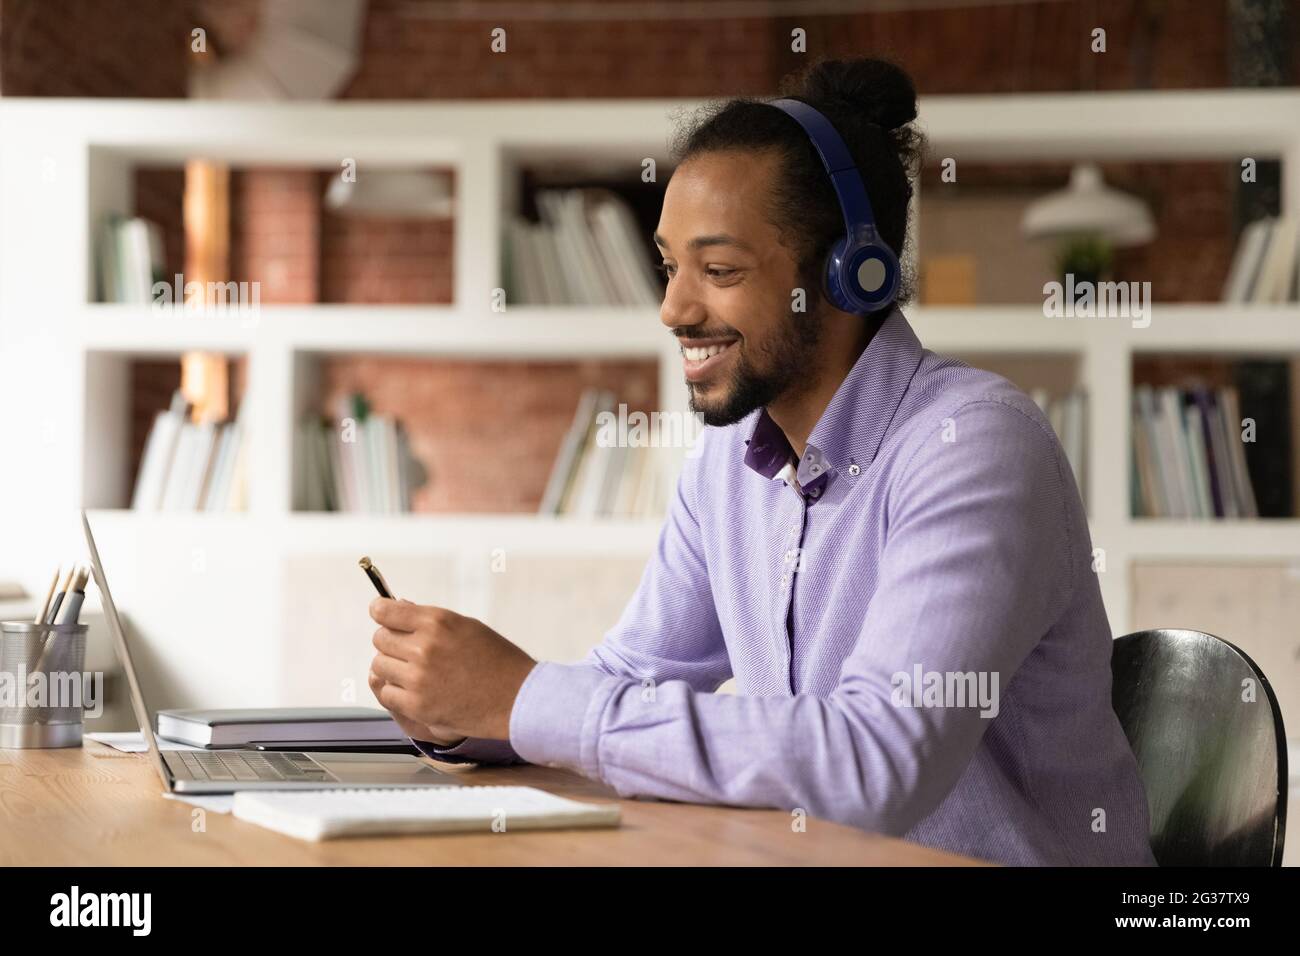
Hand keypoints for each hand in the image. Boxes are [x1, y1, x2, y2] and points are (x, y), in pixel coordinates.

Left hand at [368, 597, 536, 741]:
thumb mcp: (466, 627)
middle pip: (380, 639)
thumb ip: (429, 619)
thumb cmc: (497, 661)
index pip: (385, 611)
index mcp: (437, 621)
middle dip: (391, 642)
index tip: (379, 613)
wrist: (517, 698)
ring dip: (393, 667)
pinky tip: (416, 690)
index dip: (380, 611)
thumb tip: (398, 608)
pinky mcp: (417, 705)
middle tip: (408, 650)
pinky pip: (387, 693)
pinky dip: (396, 692)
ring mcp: (418, 678)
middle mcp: (424, 647)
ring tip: (416, 672)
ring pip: (380, 666)